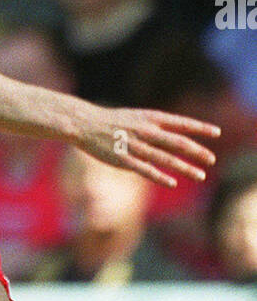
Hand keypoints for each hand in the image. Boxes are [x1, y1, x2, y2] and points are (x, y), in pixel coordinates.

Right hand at [75, 106, 220, 187]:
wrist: (84, 123)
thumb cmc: (112, 121)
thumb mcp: (137, 117)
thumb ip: (156, 126)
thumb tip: (176, 135)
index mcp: (149, 117)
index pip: (180, 122)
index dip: (199, 127)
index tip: (216, 132)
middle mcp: (145, 130)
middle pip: (177, 142)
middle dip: (197, 151)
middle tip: (211, 160)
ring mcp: (134, 145)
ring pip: (165, 159)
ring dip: (184, 168)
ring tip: (201, 176)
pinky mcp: (122, 159)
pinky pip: (145, 170)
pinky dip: (160, 176)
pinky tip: (173, 183)